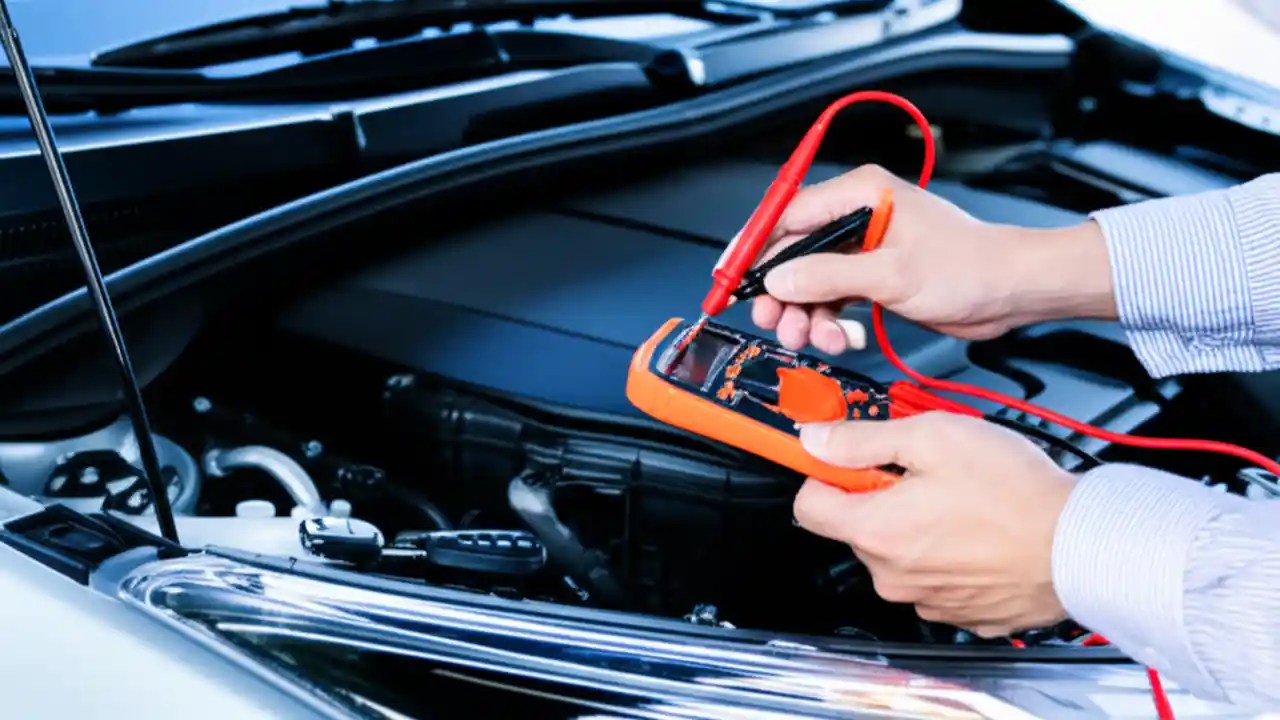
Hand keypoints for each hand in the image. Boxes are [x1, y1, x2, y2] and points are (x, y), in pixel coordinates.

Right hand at [750, 165, 1116, 353]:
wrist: (1011, 290)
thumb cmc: (970, 267)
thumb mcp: (891, 275)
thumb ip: (829, 276)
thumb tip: (780, 279)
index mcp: (861, 194)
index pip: (788, 216)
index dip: (757, 247)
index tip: (735, 276)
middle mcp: (860, 215)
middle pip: (795, 253)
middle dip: (783, 293)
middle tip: (776, 321)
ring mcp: (866, 247)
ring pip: (812, 281)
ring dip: (808, 314)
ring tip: (816, 338)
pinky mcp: (875, 275)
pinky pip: (835, 298)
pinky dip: (832, 321)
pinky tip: (844, 335)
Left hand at [793, 412, 1076, 636]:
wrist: (1081, 544)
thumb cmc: (1014, 491)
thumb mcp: (931, 436)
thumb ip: (862, 439)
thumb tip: (815, 440)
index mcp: (876, 531)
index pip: (808, 506)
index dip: (826, 475)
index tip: (848, 459)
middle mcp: (892, 575)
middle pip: (856, 527)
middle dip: (880, 497)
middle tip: (926, 474)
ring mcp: (925, 599)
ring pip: (896, 553)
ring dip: (916, 526)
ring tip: (963, 502)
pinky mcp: (959, 613)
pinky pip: (934, 577)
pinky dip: (947, 555)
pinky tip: (979, 533)